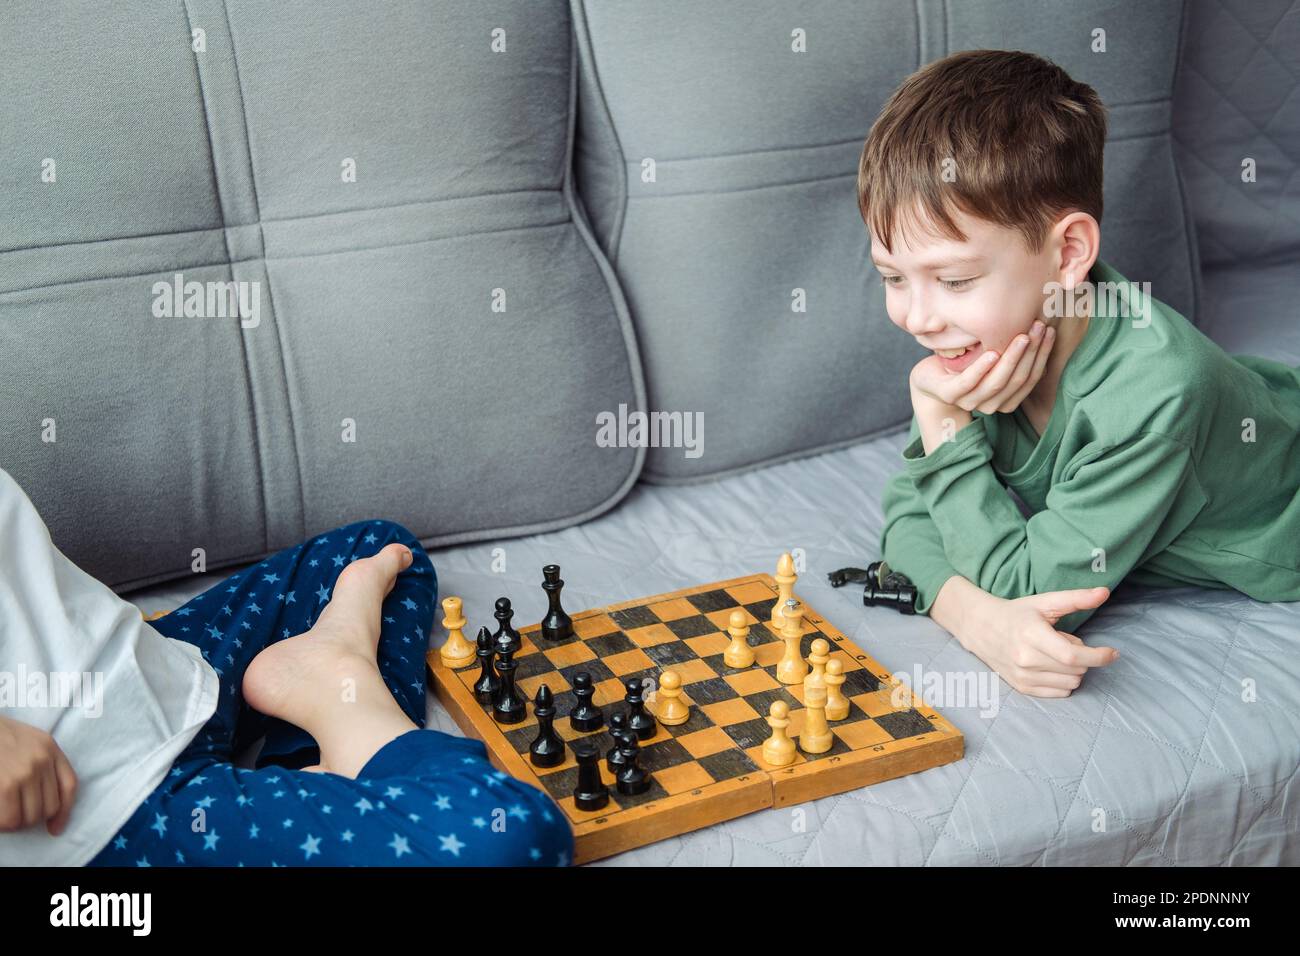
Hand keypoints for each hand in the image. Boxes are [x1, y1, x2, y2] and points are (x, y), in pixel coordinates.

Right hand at [0, 715, 77, 835]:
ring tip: (6, 816)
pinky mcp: (6, 784)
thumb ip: (42, 762)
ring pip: (31, 816)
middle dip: (34, 818)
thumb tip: (46, 804)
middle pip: (50, 806)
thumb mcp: (27, 740)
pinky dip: (4, 824)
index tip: (55, 828)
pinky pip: (10, 818)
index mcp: (49, 746)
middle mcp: (41, 759)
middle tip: (18, 816)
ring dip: (18, 823)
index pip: (69, 786)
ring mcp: (25, 772)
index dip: (64, 812)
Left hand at [910, 320, 1054, 414]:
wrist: (928, 377)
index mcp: (1006, 399)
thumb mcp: (992, 358)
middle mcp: (991, 405)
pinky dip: (982, 368)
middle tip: (1039, 327)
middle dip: (1031, 352)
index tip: (1050, 331)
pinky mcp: (949, 395)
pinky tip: (992, 352)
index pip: (1031, 377)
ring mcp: (969, 402)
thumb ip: (1012, 352)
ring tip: (1022, 336)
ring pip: (997, 382)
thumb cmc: (965, 365)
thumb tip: (1043, 326)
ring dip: (1012, 358)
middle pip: (1018, 378)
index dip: (1042, 355)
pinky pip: (969, 382)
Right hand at [959, 585, 1117, 696]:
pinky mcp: (1022, 688)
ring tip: (1055, 654)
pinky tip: (1051, 666)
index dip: (1098, 656)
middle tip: (1065, 642)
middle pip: (1076, 670)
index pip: (1073, 656)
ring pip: (1071, 683)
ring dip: (1074, 670)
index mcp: (1032, 635)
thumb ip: (1076, 598)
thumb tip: (1104, 592)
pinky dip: (1064, 681)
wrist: (981, 627)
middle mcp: (1026, 659)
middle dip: (1083, 657)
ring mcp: (1023, 676)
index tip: (1112, 652)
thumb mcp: (1045, 602)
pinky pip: (1060, 693)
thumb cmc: (1017, 613)